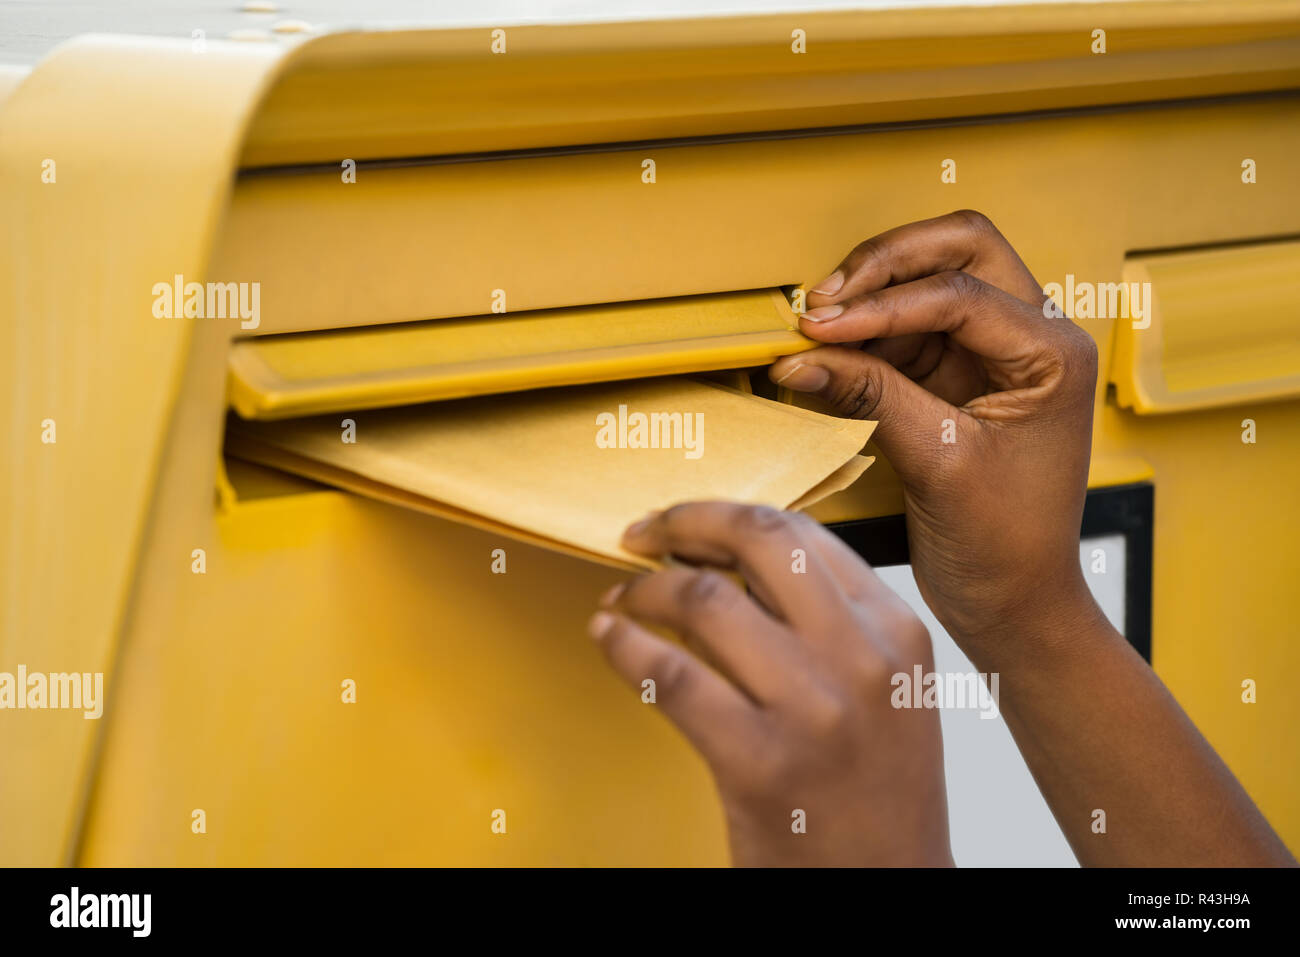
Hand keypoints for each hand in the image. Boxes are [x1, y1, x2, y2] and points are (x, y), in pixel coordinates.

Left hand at [589, 502, 952, 866]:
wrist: (886, 889)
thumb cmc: (876, 789)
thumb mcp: (883, 688)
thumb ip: (825, 620)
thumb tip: (727, 561)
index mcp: (895, 630)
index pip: (799, 531)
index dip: (723, 515)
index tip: (682, 523)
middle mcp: (861, 658)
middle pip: (755, 541)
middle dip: (682, 522)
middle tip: (642, 533)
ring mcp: (811, 710)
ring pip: (703, 599)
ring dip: (643, 591)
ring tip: (621, 599)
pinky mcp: (757, 762)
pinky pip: (669, 674)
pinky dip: (624, 645)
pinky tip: (609, 637)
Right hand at [770, 210, 1100, 662]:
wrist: (1015, 601)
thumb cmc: (1007, 544)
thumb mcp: (938, 462)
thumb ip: (871, 396)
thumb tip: (803, 355)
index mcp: (1052, 352)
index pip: (960, 292)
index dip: (883, 303)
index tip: (822, 326)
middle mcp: (1029, 338)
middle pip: (958, 248)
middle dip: (887, 262)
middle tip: (825, 297)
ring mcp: (989, 354)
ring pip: (925, 281)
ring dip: (868, 299)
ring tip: (814, 331)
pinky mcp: (952, 378)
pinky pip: (902, 331)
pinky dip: (863, 336)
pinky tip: (827, 358)